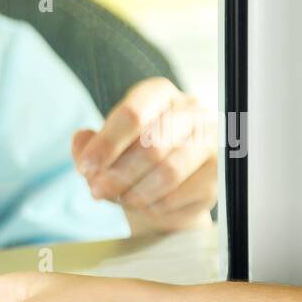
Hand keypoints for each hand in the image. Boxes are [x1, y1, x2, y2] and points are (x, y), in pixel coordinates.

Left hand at [73, 78, 217, 234]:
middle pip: (152, 145)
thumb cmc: (132, 164)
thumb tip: (81, 138)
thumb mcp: (105, 153)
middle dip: (118, 174)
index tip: (87, 168)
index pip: (134, 114)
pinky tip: (146, 205)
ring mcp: (210, 141)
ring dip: (136, 192)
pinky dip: (155, 206)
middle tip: (98, 191)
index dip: (106, 144)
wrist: (168, 194)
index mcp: (158, 95)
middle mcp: (191, 111)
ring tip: (120, 199)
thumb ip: (88, 147)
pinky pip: (182, 195)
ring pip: (168, 172)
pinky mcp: (220, 174)